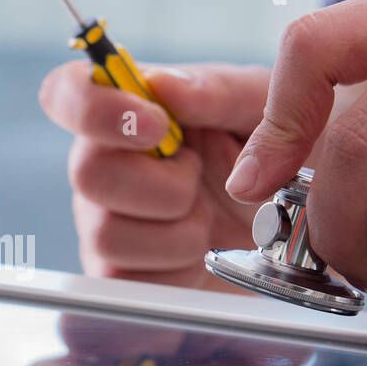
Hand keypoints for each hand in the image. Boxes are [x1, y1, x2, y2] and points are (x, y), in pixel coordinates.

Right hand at [39, 60, 270, 289]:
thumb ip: (214, 90)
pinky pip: (125, 280)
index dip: (93, 109)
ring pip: (108, 234)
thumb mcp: (262, 108)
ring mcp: (104, 221)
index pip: (65, 92)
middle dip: (161, 184)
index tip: (156, 126)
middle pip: (86, 173)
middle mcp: (104, 163)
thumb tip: (161, 85)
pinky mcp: (117, 274)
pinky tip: (198, 254)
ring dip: (178, 232)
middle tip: (200, 179)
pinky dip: (176, 271)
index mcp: (128, 110)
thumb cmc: (276, 156)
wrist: (300, 230)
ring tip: (208, 219)